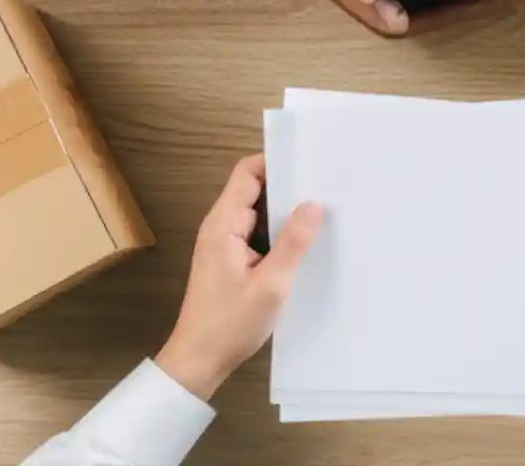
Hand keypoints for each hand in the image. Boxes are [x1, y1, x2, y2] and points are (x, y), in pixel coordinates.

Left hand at [156, 155, 323, 400]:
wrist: (198, 361)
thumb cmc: (230, 324)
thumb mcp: (271, 284)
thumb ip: (294, 242)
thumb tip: (314, 204)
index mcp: (223, 225)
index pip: (248, 174)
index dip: (277, 163)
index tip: (310, 164)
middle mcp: (220, 228)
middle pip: (255, 190)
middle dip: (288, 188)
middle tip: (326, 190)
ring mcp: (224, 245)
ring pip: (259, 215)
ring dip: (285, 214)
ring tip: (323, 214)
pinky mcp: (231, 261)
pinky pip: (257, 235)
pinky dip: (278, 235)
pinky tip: (304, 244)